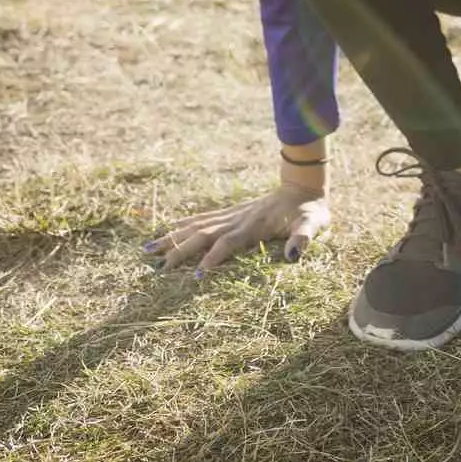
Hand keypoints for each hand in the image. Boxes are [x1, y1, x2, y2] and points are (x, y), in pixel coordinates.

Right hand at [143, 184, 329, 274]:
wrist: (305, 186)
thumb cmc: (310, 210)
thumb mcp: (313, 224)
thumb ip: (304, 238)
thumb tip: (294, 256)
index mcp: (254, 226)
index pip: (228, 243)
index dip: (213, 258)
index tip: (196, 276)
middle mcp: (238, 220)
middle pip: (203, 235)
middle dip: (179, 250)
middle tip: (156, 266)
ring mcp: (233, 214)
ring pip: (197, 226)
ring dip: (173, 237)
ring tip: (147, 248)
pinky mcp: (233, 212)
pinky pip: (204, 218)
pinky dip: (185, 224)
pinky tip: (169, 229)